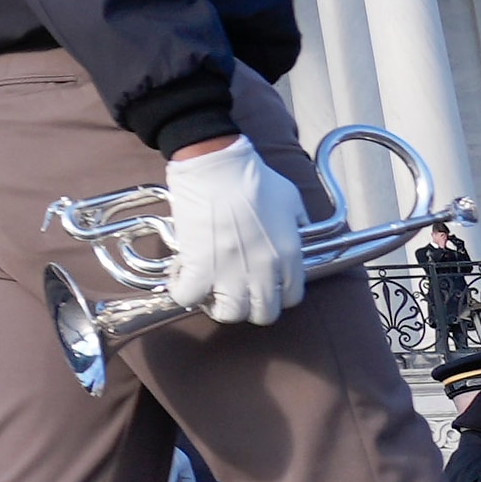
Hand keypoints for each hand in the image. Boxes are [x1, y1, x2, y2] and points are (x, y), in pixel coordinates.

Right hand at [158, 141, 312, 326]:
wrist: (217, 167)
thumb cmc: (253, 178)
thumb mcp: (290, 200)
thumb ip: (298, 223)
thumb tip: (297, 231)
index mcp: (289, 257)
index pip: (291, 297)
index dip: (277, 293)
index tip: (264, 283)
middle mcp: (263, 272)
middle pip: (263, 313)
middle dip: (250, 306)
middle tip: (237, 290)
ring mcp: (230, 273)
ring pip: (229, 314)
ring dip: (219, 305)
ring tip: (209, 289)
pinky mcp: (199, 268)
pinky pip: (188, 298)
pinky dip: (183, 293)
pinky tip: (182, 278)